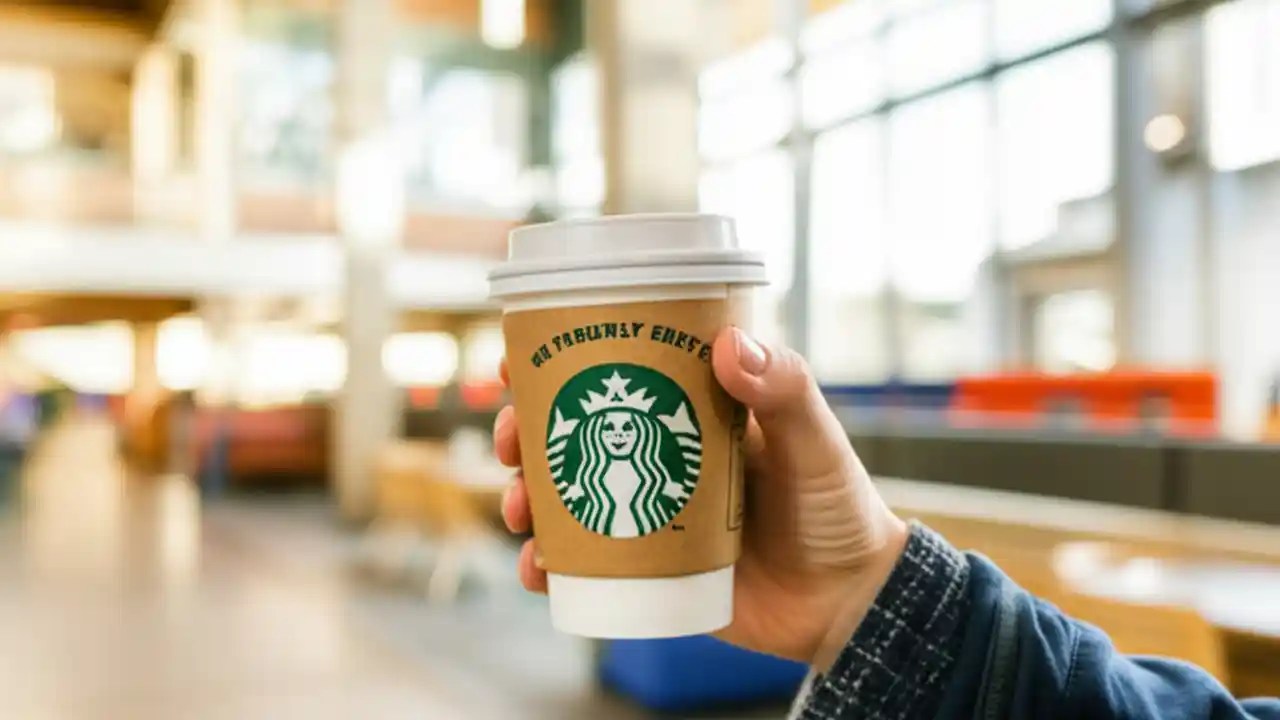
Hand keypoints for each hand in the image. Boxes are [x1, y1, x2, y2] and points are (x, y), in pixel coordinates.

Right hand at [493, 327, 908, 664]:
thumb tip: (727, 344)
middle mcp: (657, 458)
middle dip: (523, 433)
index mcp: (690, 413)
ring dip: (523, 497)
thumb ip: (785, 391)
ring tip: (520, 510)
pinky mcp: (646, 571)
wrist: (848, 600)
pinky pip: (582, 567)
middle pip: (569, 434)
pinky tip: (537, 568)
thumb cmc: (837, 509)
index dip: (557, 365)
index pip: (614, 373)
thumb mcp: (816, 442)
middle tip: (508, 441)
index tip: (519, 360)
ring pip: (563, 497)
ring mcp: (646, 514)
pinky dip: (547, 567)